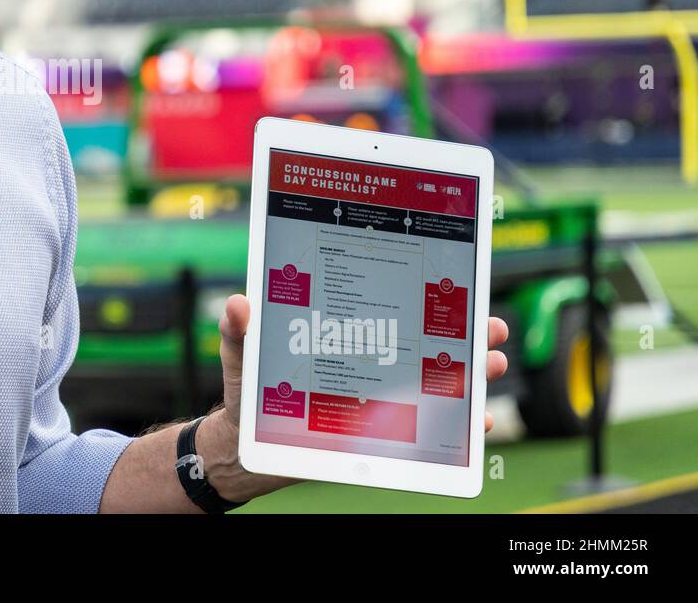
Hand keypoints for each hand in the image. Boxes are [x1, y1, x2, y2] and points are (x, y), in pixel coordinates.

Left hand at [201, 297, 509, 501]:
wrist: (248, 448)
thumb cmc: (250, 394)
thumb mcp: (243, 359)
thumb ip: (238, 333)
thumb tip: (238, 305)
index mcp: (340, 334)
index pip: (387, 307)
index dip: (423, 295)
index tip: (457, 282)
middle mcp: (367, 361)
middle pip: (423, 341)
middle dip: (463, 332)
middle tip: (491, 327)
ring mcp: (378, 398)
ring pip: (434, 381)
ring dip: (470, 374)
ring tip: (494, 365)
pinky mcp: (378, 435)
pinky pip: (427, 431)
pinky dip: (456, 428)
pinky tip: (480, 424)